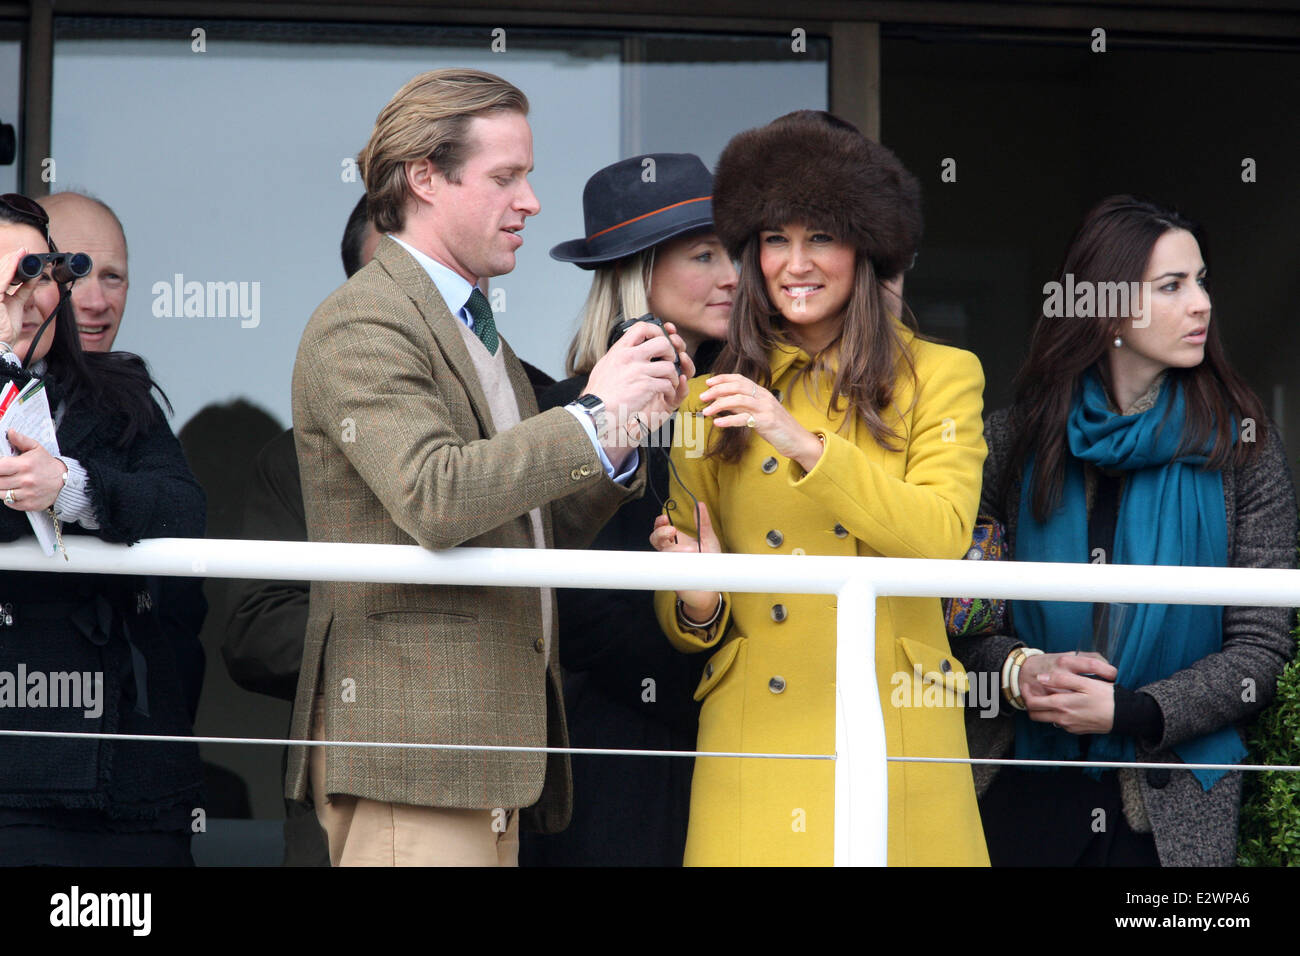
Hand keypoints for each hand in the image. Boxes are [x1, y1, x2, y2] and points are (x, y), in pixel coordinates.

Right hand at [0, 247, 37, 345]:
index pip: (1, 274)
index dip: (10, 263)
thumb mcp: (17, 303)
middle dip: (12, 260)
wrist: (2, 343)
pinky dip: (9, 270)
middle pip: (0, 271)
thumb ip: (24, 290)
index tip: (22, 255)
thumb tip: (33, 277)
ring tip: (22, 253)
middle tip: (24, 251)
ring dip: (11, 261)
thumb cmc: (6, 328)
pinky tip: (17, 262)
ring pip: (0, 273)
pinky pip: (1, 281)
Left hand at [0, 429, 66, 511]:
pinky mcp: (29, 504)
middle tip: (3, 474)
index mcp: (25, 465)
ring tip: (8, 482)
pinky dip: (9, 499)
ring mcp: (27, 494)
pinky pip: (9, 503)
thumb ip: (21, 440)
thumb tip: (10, 432)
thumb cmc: (47, 465)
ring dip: (1, 488)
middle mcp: (26, 481)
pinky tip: (15, 491)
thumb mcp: (36, 449)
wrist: (65, 482)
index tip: (0, 467)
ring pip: (1, 494)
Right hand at [585, 321, 694, 461]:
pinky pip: (667, 384)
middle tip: (668, 361)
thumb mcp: (606, 364)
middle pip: (662, 344)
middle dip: (670, 353)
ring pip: (669, 366)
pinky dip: (669, 389)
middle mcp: (630, 357)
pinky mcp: (646, 387)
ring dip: (673, 375)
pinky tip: (664, 392)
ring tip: (669, 381)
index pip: (642, 328)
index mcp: (620, 349)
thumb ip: (619, 354)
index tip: (659, 338)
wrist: (597, 408)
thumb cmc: (599, 390)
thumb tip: (627, 348)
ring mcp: (639, 372)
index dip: (655, 331)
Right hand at [650, 501, 721, 620]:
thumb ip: (703, 523)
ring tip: (692, 551)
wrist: (712, 587)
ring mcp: (669, 564)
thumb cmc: (709, 563)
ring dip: (674, 549)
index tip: (663, 518)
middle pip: (655, 539)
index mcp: (677, 541)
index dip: (659, 523)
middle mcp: (670, 552)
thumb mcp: (709, 539)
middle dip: (660, 533)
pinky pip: (665, 569)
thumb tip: (699, 504)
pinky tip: (686, 562)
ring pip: (662, 552)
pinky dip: (674, 564)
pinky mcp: (671, 577)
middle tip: (672, 531)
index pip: (661, 529)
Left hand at [699, 373, 822, 470]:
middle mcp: (764, 397)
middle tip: (702, 397)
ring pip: (738, 400)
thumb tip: (724, 401)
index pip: (740, 379)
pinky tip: (717, 423)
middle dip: (717, 390)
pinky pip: (743, 418)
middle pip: (737, 387)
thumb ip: (744, 406)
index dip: (723, 378)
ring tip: (706, 411)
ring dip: (719, 404)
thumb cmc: (778, 427)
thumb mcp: (760, 412)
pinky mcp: (766, 422)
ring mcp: (765, 409)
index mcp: (762, 392)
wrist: (798, 440)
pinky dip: (728, 420)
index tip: (708, 382)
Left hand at [1021, 651, 1116, 733]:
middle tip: (1033, 691)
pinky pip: (1059, 722)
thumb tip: (1041, 678)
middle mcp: (1063, 719)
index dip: (1025, 694)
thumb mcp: (1084, 683)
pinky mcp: (1076, 730)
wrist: (1124, 715)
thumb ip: (1061, 680)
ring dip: (1042, 708)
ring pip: (1046, 719)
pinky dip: (1056, 713)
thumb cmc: (1106, 697)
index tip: (1027, 685)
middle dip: (1030, 703)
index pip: (1032, 704)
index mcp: (1062, 705)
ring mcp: (1069, 726)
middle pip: (1035, 715)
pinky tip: (1065, 703)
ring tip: (1049, 695)